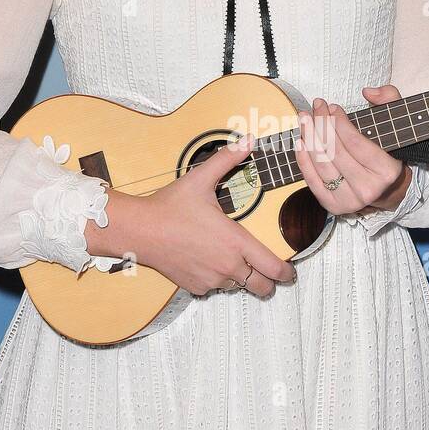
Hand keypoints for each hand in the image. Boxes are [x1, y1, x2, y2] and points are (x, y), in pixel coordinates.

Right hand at [88, 134, 296, 297]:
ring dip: (240, 278)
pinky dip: (216, 280)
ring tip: (231, 259)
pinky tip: (208, 261)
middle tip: (268, 273)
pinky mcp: (195, 287)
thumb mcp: (201, 179)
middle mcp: (227, 266)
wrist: (140, 230)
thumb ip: (227, 159)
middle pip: (262, 287)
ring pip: (238, 287)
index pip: (273, 268)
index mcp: (236, 242)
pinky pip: (215, 289)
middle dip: (269, 282)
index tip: (288, 270)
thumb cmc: (169, 207)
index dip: (286, 271)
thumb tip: (248, 141)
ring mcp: (211, 280)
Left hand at [294, 87, 411, 218]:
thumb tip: (367, 92)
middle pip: (335, 152)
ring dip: (309, 138)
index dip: (339, 122)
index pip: (356, 143)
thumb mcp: (396, 124)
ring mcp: (349, 201)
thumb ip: (390, 99)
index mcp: (387, 171)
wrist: (388, 192)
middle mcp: (368, 189)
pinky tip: (300, 141)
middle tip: (315, 106)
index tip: (331, 107)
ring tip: (304, 119)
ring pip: (322, 164)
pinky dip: (303, 160)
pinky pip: (312, 180)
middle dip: (321, 125)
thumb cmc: (388, 155)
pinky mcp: (332, 206)